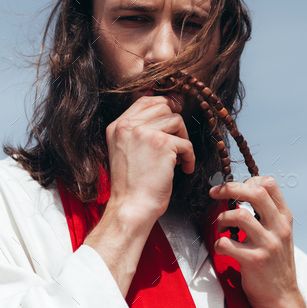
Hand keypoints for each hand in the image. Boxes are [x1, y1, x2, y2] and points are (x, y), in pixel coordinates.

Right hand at [105, 94, 194, 226]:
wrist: (131, 207)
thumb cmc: (131, 185)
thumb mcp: (125, 151)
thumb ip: (137, 131)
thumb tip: (165, 110)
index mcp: (117, 126)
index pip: (144, 100)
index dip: (163, 104)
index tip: (174, 115)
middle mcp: (128, 125)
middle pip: (163, 107)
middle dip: (175, 124)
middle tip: (176, 143)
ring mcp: (145, 133)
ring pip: (177, 120)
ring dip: (182, 140)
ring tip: (177, 159)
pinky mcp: (162, 144)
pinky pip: (186, 142)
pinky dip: (189, 157)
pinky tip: (183, 169)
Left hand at [209, 176, 306, 307]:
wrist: (282, 298)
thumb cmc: (275, 265)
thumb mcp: (280, 236)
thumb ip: (268, 216)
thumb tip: (247, 191)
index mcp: (284, 219)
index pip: (269, 184)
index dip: (248, 180)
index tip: (235, 189)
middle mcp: (279, 228)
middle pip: (254, 192)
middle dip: (229, 188)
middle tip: (214, 193)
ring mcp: (268, 244)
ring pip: (240, 215)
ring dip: (223, 217)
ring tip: (221, 226)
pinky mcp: (254, 261)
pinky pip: (227, 244)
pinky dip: (218, 243)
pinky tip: (221, 248)